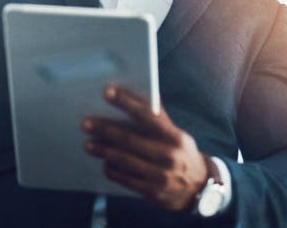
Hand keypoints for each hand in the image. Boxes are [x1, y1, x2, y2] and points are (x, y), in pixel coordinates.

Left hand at [82, 85, 208, 211]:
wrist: (200, 189)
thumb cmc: (180, 152)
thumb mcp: (177, 133)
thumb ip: (157, 117)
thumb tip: (132, 93)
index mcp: (174, 136)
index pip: (147, 115)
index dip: (126, 102)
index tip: (107, 92)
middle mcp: (169, 155)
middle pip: (130, 139)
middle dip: (105, 130)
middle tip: (86, 123)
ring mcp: (161, 176)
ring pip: (124, 160)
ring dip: (103, 151)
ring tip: (88, 144)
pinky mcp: (153, 193)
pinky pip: (125, 179)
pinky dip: (112, 169)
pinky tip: (104, 163)